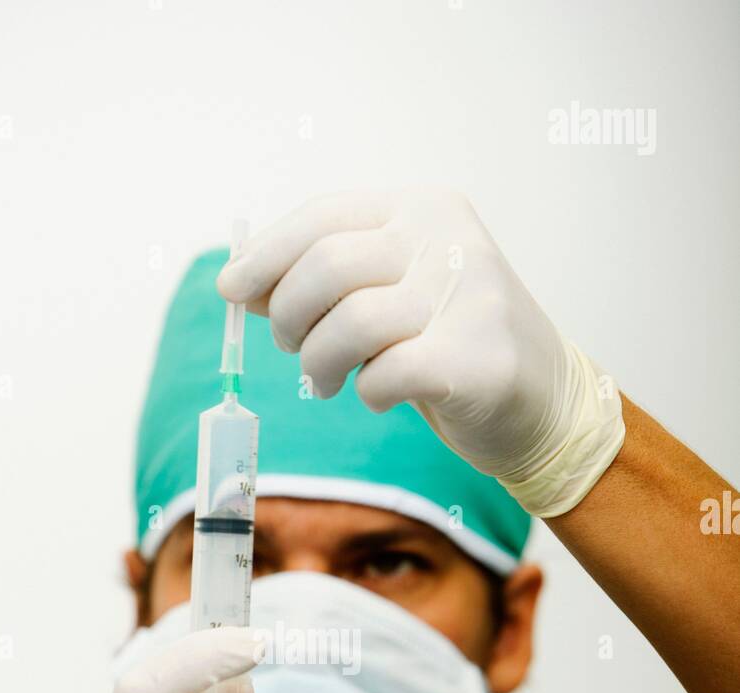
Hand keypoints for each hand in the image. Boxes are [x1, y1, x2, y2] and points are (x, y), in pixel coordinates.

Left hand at [216, 187, 623, 515]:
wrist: (544, 401)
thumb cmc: (452, 344)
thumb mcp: (392, 295)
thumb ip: (328, 283)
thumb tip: (240, 283)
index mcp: (422, 209)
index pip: (323, 216)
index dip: (265, 254)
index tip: (230, 288)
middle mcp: (448, 239)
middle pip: (327, 266)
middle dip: (288, 315)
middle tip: (292, 349)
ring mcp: (469, 296)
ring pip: (350, 323)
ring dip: (318, 362)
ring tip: (325, 382)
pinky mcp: (476, 358)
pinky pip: (386, 374)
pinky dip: (367, 393)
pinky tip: (377, 398)